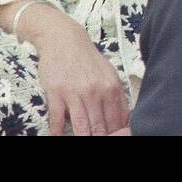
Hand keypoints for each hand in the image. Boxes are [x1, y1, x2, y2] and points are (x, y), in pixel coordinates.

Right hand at [21, 4, 128, 135]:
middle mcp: (96, 91)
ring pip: (81, 127)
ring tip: (81, 142)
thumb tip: (124, 119)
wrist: (63, 39)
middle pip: (100, 128)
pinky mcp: (56, 93)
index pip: (117, 121)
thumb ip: (116, 96)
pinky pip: (57, 120)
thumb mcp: (109, 74)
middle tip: (98, 142)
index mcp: (112, 87)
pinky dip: (58, 133)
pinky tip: (59, 136)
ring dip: (82, 138)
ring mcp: (75, 93)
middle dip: (99, 138)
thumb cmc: (87, 59)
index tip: (112, 138)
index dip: (115, 135)